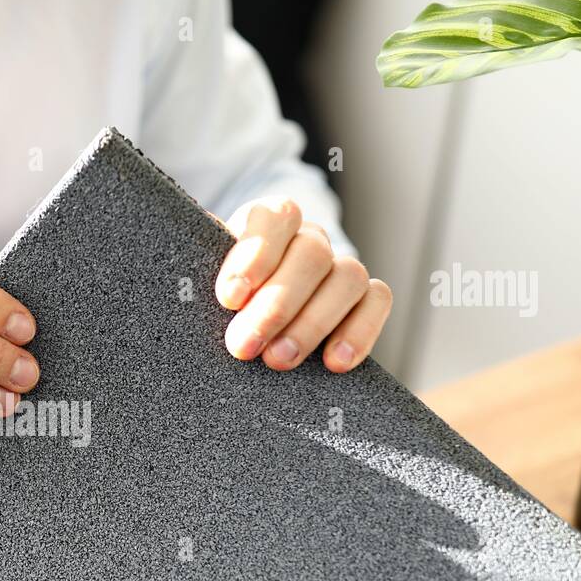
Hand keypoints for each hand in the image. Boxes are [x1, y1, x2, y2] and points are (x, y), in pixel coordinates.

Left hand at [215, 198, 392, 371]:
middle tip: (244, 347)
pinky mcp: (365, 297)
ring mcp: (339, 267)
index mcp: (266, 224)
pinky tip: (334, 363)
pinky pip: (378, 301)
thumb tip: (212, 301)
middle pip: (311, 253)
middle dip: (276, 305)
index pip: (273, 218)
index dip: (255, 255)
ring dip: (313, 323)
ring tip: (278, 360)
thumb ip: (203, 282)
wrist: (246, 324)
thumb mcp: (203, 287)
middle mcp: (308, 239)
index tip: (230, 298)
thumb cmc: (220, 304)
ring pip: (348, 277)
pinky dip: (360, 331)